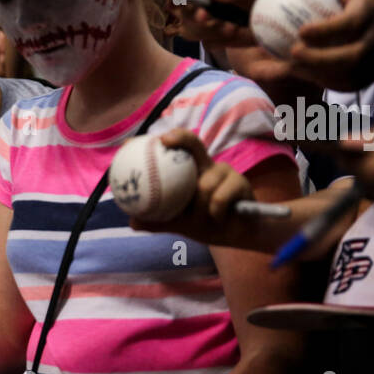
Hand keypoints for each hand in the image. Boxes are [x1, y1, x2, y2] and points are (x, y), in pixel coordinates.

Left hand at [129, 130, 261, 247]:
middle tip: (165, 141)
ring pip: (203, 186)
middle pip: (194, 143)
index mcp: (192, 172)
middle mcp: (208, 166)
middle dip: (180, 137)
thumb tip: (132, 222)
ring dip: (198, 209)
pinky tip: (218, 219)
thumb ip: (157, 221)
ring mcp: (226, 172)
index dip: (158, 142)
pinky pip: (218, 199)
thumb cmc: (207, 223)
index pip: (176, 150)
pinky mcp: (241, 182)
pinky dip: (214, 213)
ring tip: (202, 220)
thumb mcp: (179, 223)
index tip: (138, 140)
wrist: (237, 235)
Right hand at [174, 0, 287, 44]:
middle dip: (193, 16)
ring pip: (190, 30)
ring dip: (208, 31)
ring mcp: (205, 16)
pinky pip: (208, 42)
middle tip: (208, 18)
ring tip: (232, 28)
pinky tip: (237, 32)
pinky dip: (222, 41)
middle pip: (179, 10)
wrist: (284, 3)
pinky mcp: (214, 33)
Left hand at [287, 0, 373, 90]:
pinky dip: (327, 82)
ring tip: (291, 67)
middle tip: (292, 53)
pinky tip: (307, 75)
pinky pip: (352, 84)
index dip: (326, 29)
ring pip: (351, 74)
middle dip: (319, 59)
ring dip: (318, 74)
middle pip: (352, 55)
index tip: (301, 30)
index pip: (351, 22)